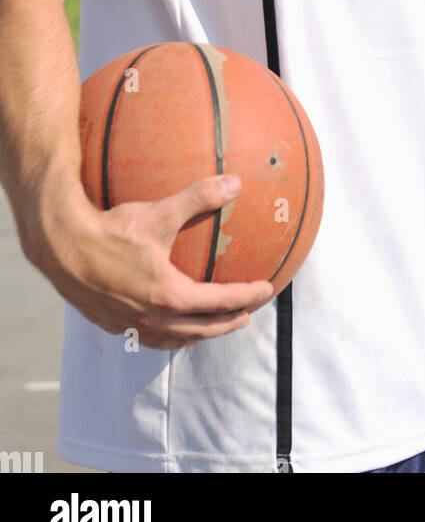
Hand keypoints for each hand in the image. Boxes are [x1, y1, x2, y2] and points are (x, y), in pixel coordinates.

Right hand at [28, 174, 274, 349]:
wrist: (61, 249)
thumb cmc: (110, 231)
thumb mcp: (159, 213)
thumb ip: (199, 198)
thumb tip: (235, 182)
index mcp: (170, 296)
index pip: (221, 302)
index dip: (247, 296)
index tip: (266, 289)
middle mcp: (153, 317)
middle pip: (204, 329)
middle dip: (230, 322)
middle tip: (249, 312)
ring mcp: (132, 325)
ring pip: (177, 339)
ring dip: (202, 333)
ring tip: (215, 324)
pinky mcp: (114, 325)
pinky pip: (151, 338)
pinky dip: (171, 336)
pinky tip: (170, 326)